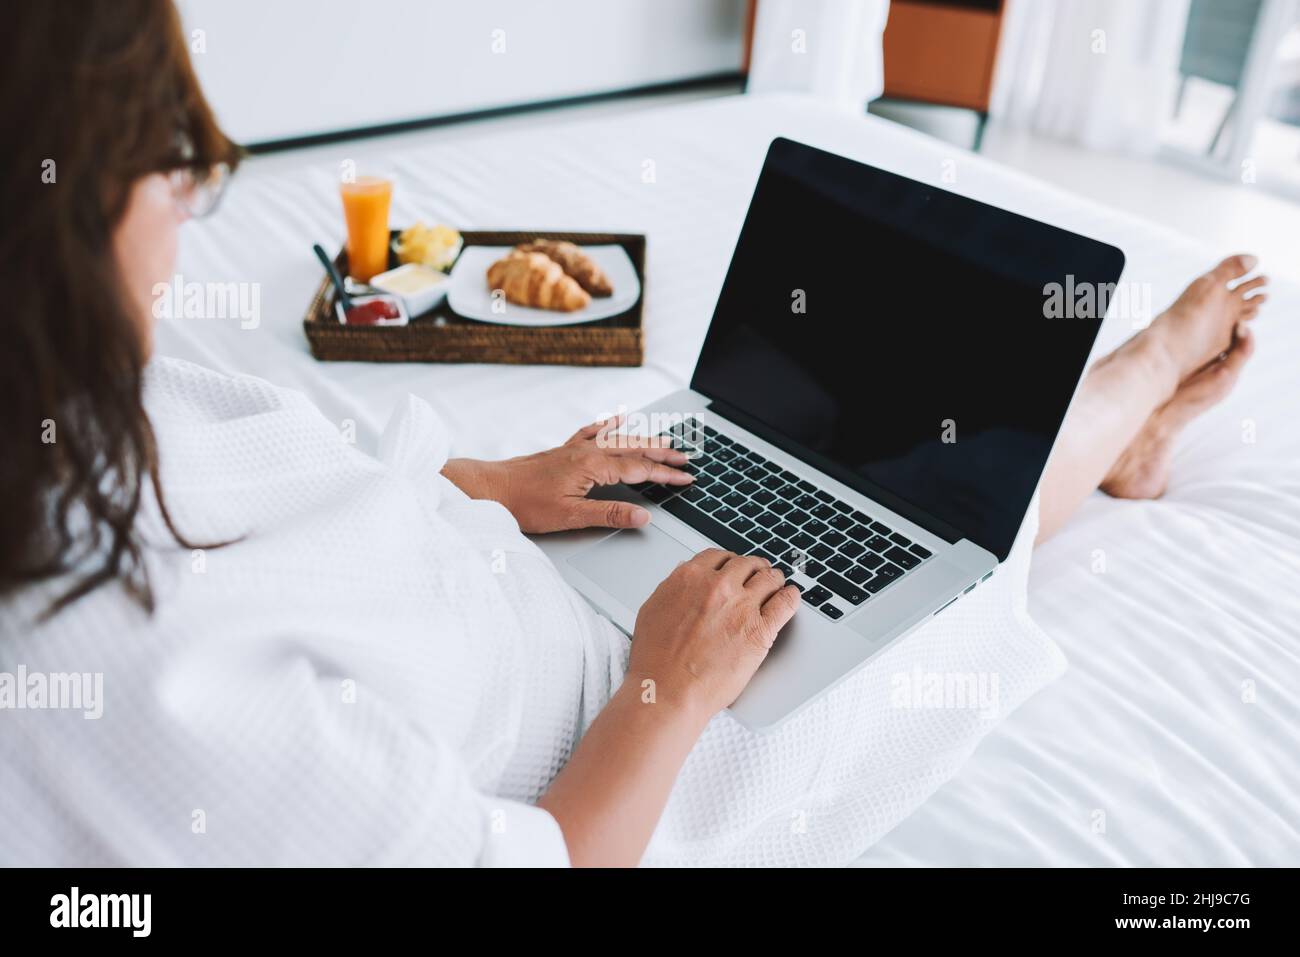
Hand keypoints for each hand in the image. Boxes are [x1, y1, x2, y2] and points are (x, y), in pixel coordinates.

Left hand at [442, 417, 693, 533]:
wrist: (491, 488)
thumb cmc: (525, 504)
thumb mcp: (570, 516)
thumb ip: (609, 515)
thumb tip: (642, 517)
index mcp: (592, 466)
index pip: (639, 469)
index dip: (666, 475)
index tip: (687, 478)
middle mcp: (586, 452)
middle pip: (633, 450)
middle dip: (662, 455)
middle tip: (686, 460)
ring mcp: (574, 449)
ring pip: (617, 439)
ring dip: (643, 440)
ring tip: (665, 442)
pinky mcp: (563, 450)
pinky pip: (592, 432)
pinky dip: (609, 425)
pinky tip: (618, 418)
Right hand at [627, 549, 800, 718]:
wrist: (667, 691)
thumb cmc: (656, 660)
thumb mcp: (653, 610)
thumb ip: (672, 588)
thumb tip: (684, 577)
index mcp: (690, 578)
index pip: (719, 557)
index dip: (730, 563)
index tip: (734, 569)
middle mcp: (718, 587)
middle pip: (747, 564)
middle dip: (754, 569)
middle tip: (758, 576)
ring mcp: (742, 607)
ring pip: (770, 578)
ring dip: (774, 580)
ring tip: (777, 586)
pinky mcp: (760, 630)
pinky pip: (786, 603)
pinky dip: (791, 597)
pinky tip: (790, 598)